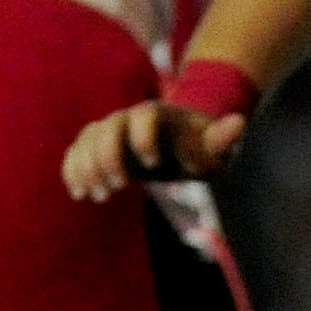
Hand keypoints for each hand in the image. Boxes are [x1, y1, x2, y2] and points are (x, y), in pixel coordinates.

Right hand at [61, 99, 246, 201]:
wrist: (181, 140)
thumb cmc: (201, 145)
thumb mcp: (216, 147)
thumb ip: (223, 138)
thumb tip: (239, 122)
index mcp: (161, 115)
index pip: (145, 115)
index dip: (144, 137)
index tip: (152, 165)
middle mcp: (131, 117)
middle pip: (109, 126)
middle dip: (108, 156)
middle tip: (117, 188)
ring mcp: (112, 130)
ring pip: (88, 138)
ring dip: (87, 166)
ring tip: (98, 196)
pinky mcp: (99, 146)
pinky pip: (76, 150)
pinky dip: (72, 168)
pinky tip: (79, 192)